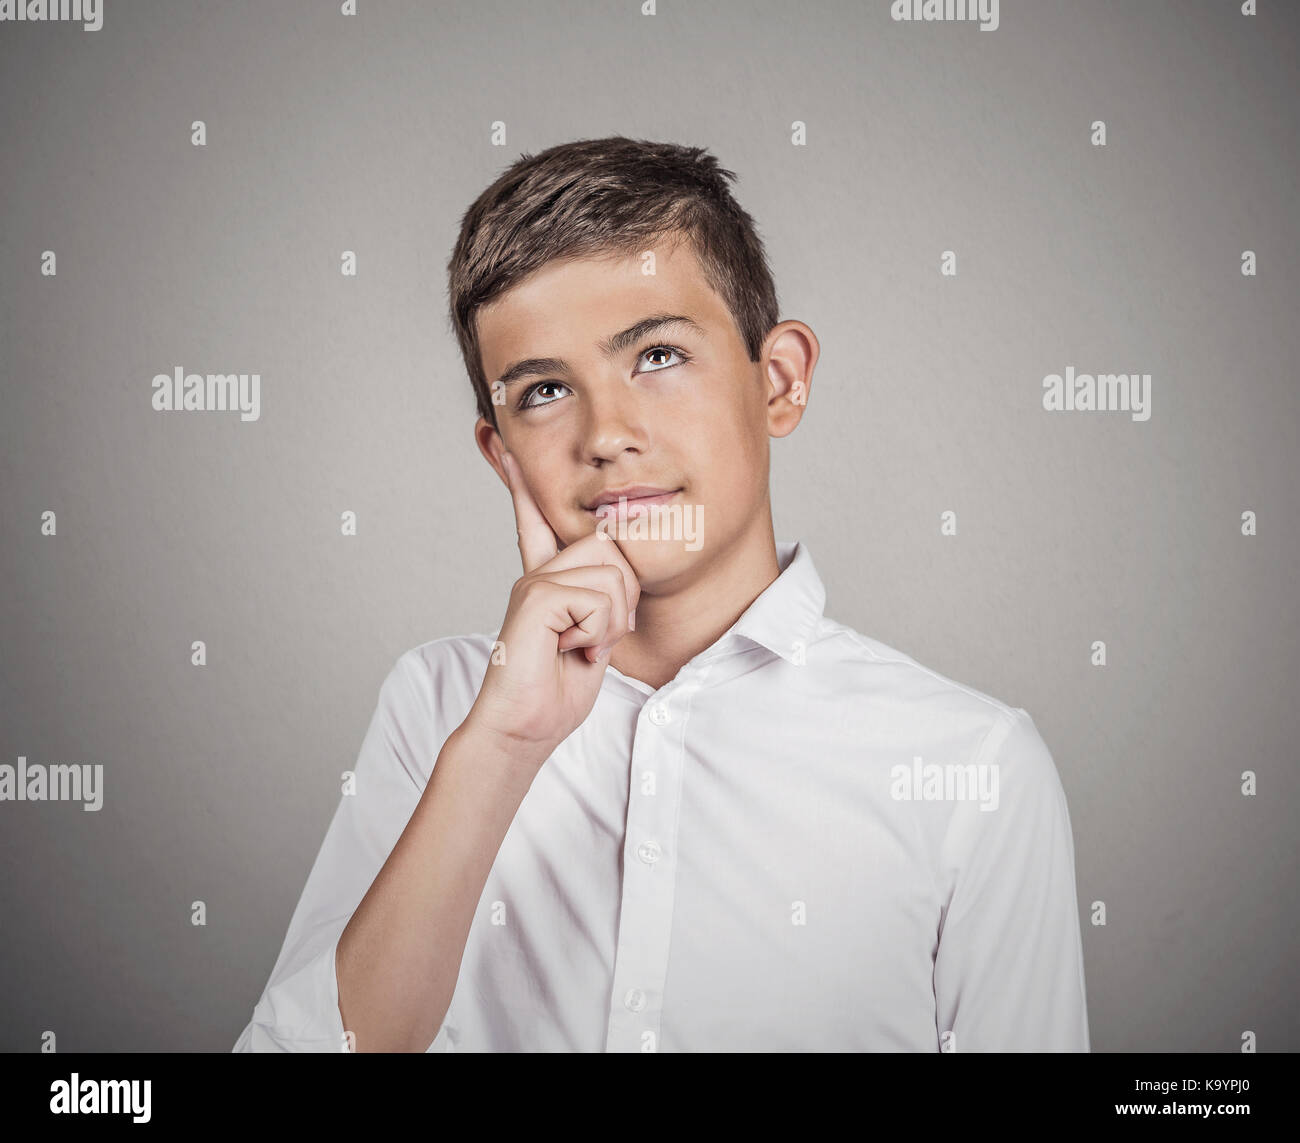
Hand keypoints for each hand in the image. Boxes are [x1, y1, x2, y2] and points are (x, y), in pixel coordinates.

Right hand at [462, 451, 641, 761]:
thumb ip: (602, 604)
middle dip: (624, 599)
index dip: (525, 483)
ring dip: (612, 623)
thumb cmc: (555, 692)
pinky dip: (598, 634)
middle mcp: (538, 573)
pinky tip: (570, 650)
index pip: (538, 520)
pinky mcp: (535, 598)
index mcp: (547, 579)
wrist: (522, 729)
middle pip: (612, 548)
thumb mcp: (592, 641)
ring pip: (612, 575)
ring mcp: (534, 582)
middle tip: (597, 638)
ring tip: (581, 647)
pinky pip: (598, 600)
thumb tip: (619, 577)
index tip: (504, 444)